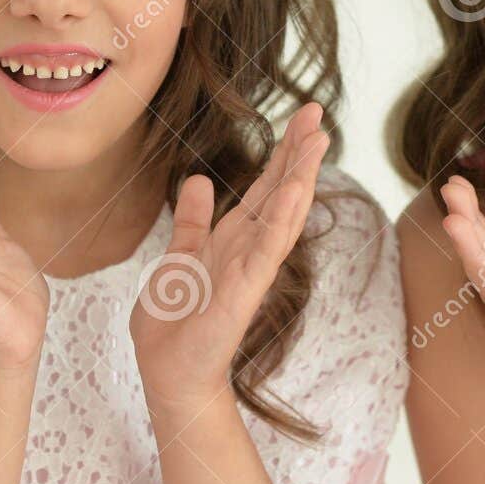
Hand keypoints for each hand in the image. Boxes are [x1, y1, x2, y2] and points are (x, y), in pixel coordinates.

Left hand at [129, 102, 329, 410]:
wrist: (166, 371)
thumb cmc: (175, 323)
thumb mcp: (180, 257)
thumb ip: (194, 221)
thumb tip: (201, 181)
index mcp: (233, 237)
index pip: (265, 186)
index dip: (284, 151)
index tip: (303, 115)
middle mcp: (248, 249)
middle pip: (280, 191)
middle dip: (298, 153)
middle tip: (318, 112)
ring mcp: (250, 269)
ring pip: (281, 215)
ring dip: (299, 177)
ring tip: (317, 140)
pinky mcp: (245, 291)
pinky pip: (267, 250)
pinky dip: (281, 220)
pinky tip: (294, 191)